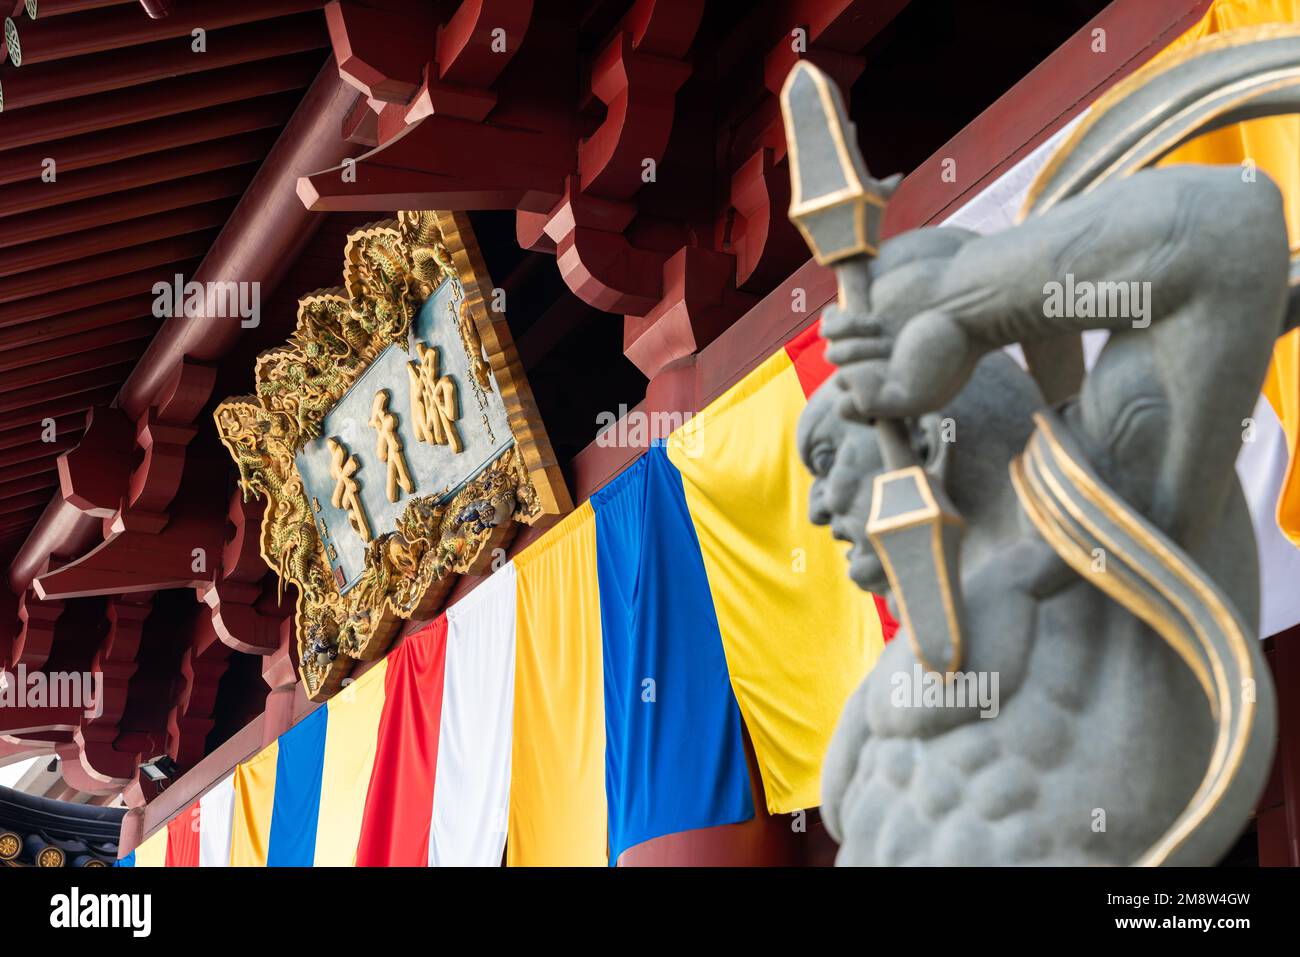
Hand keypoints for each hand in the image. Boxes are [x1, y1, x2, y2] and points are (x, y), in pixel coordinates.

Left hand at [830, 308, 983, 422]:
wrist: (963, 301)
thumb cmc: (946, 351)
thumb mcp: (915, 396)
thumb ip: (872, 404)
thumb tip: (842, 378)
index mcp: (890, 397)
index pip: (846, 409)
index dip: (856, 400)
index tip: (884, 389)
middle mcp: (878, 372)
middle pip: (839, 381)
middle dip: (865, 369)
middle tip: (896, 355)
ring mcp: (868, 343)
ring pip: (833, 354)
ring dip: (859, 347)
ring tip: (887, 336)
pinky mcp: (862, 314)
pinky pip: (829, 327)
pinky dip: (847, 325)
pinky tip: (874, 321)